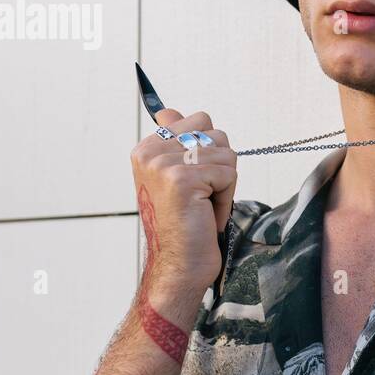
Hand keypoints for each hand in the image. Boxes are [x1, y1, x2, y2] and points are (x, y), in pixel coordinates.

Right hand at [130, 109, 237, 296]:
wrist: (179, 264)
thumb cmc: (185, 222)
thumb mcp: (178, 176)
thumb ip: (175, 141)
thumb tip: (168, 110)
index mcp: (146, 148)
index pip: (200, 121)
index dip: (210, 153)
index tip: (194, 182)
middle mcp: (150, 152)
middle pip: (216, 133)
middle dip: (221, 166)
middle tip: (202, 196)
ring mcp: (163, 164)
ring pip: (226, 154)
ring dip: (225, 185)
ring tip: (204, 207)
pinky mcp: (182, 179)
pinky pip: (228, 174)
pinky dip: (226, 198)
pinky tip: (207, 215)